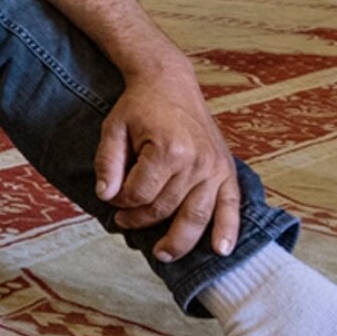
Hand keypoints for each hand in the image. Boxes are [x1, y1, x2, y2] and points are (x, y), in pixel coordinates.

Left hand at [94, 68, 241, 259]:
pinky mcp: (226, 169)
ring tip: (163, 254)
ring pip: (196, 215)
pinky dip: (228, 229)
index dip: (121, 203)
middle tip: (123, 224)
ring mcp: (214, 167)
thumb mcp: (113, 127)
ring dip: (180, 240)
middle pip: (165, 208)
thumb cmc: (140, 105)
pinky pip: (231, 205)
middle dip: (140, 220)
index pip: (139, 194)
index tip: (112, 198)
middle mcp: (196, 161)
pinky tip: (221, 250)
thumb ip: (107, 163)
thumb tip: (105, 196)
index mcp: (167, 149)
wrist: (170, 81)